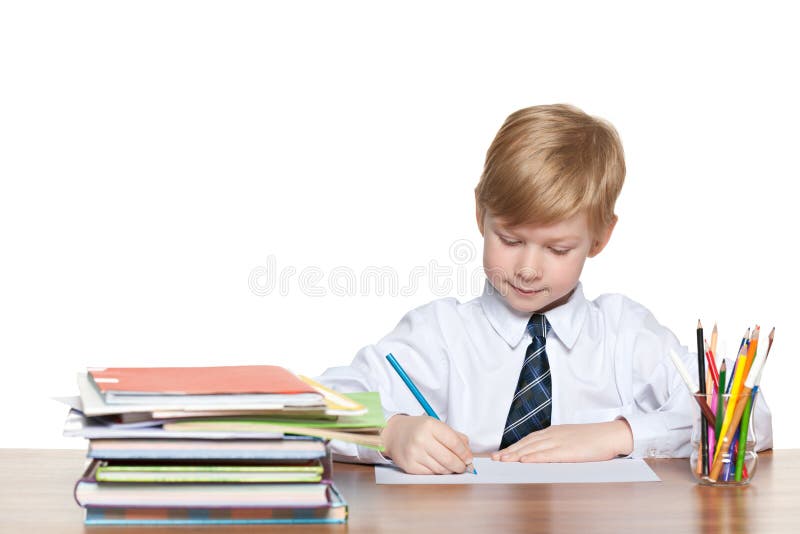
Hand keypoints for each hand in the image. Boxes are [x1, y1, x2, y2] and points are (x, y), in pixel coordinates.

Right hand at [381, 414, 473, 473]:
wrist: (393, 434)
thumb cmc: (418, 429)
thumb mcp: (436, 425)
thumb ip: (455, 436)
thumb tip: (468, 454)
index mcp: (430, 426)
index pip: (454, 442)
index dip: (465, 453)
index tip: (469, 459)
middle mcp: (421, 439)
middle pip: (449, 459)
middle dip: (460, 466)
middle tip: (463, 467)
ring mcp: (414, 454)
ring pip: (441, 469)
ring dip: (450, 470)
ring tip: (452, 466)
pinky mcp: (410, 466)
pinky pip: (431, 474)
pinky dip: (438, 472)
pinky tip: (438, 466)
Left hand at [490, 420, 633, 462]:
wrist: (611, 435)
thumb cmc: (593, 438)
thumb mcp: (570, 437)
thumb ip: (556, 443)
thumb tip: (543, 452)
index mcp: (553, 432)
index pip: (528, 440)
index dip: (513, 447)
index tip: (501, 454)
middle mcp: (553, 435)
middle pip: (526, 443)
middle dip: (509, 451)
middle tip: (495, 459)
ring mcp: (559, 442)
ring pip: (533, 448)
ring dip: (516, 455)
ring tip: (503, 460)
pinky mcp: (568, 451)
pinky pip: (547, 454)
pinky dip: (534, 457)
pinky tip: (524, 461)